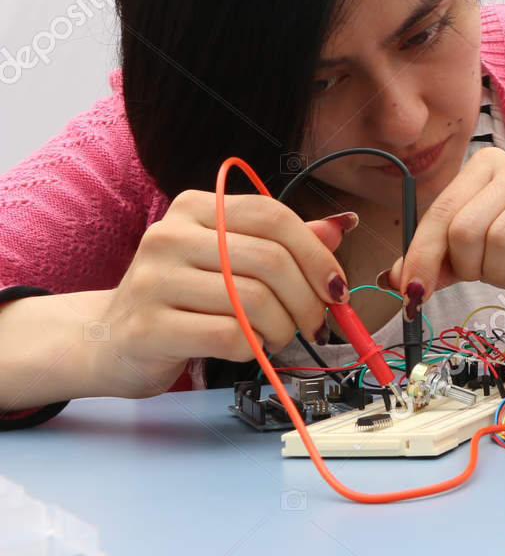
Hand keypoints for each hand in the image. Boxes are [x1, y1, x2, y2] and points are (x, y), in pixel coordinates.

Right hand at [96, 191, 356, 397]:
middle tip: (315, 321)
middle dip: (308, 298)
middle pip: (270, 260)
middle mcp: (169, 235)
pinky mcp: (148, 327)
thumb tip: (342, 225)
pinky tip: (249, 348)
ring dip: (283, 327)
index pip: (273, 217)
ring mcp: (154, 280)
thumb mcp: (230, 257)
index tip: (336, 286)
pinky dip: (254, 347)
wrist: (109, 339)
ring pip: (254, 300)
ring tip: (278, 336)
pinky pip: (229, 335)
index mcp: (196, 208)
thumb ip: (283, 242)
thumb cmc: (183, 296)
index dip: (317, 253)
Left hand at [382, 149, 504, 310]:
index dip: (422, 257)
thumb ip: (439, 260)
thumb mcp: (479, 253)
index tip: (413, 294)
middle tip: (487, 275)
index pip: (441, 212)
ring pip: (502, 240)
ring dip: (503, 271)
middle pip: (467, 229)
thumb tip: (395, 280)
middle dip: (470, 268)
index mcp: (486, 166)